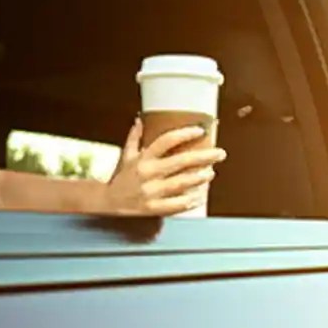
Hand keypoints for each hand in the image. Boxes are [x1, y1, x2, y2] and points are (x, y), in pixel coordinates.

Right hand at [102, 119, 225, 215]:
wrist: (107, 203)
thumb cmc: (121, 178)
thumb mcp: (126, 155)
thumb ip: (135, 138)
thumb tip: (140, 119)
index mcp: (143, 159)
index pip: (166, 141)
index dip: (184, 134)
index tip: (200, 130)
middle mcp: (148, 174)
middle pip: (180, 162)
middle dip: (203, 157)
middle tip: (220, 153)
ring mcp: (151, 192)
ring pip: (181, 183)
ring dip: (199, 178)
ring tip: (211, 172)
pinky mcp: (153, 208)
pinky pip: (176, 205)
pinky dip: (190, 201)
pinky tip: (201, 196)